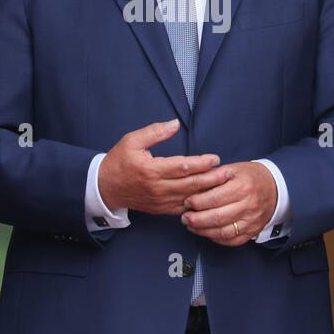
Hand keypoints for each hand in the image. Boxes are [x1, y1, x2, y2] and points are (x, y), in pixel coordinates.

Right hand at [97, 119, 231, 215]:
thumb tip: (175, 123)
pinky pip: (184, 209)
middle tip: (228, 172)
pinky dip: (198, 204)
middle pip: (191, 184)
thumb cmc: (119, 161)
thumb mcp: (132, 140)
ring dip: (208, 192)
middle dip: (212, 178)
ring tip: (224, 184)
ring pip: (190, 198)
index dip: (201, 163)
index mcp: (151, 170)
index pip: (182, 167)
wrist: (105, 187)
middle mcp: (157, 188)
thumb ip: (155, 131)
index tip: (215, 158)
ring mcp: (160, 201)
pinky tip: (210, 198)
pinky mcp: (161, 209)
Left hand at [181, 161, 277, 246]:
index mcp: (242, 186)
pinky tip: (207, 233)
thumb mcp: (233, 169)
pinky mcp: (252, 231)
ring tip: (192, 226)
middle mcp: (248, 205)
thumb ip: (213, 176)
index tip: (187, 202)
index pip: (214, 198)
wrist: (274, 188)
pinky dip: (216, 239)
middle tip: (185, 217)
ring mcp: (251, 221)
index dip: (197, 202)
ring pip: (223, 232)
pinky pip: (232, 241)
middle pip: (217, 217)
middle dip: (196, 219)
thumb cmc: (249, 177)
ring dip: (203, 231)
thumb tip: (191, 184)